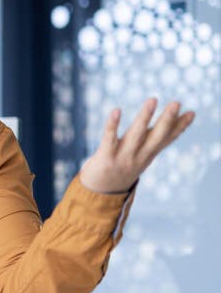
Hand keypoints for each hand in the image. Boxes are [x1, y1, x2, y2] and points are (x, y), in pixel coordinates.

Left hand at [79, 98, 194, 193]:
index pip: (166, 139)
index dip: (179, 127)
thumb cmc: (122, 167)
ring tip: (153, 99)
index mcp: (148, 154)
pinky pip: (109, 139)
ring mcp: (122, 157)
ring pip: (136, 134)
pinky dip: (113, 124)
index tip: (191, 113)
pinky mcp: (105, 157)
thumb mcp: (141, 155)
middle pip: (155, 136)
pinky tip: (116, 110)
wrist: (101, 193)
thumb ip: (152, 141)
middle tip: (176, 103)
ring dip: (144, 117)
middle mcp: (139, 156)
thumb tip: (167, 129)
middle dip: (166, 120)